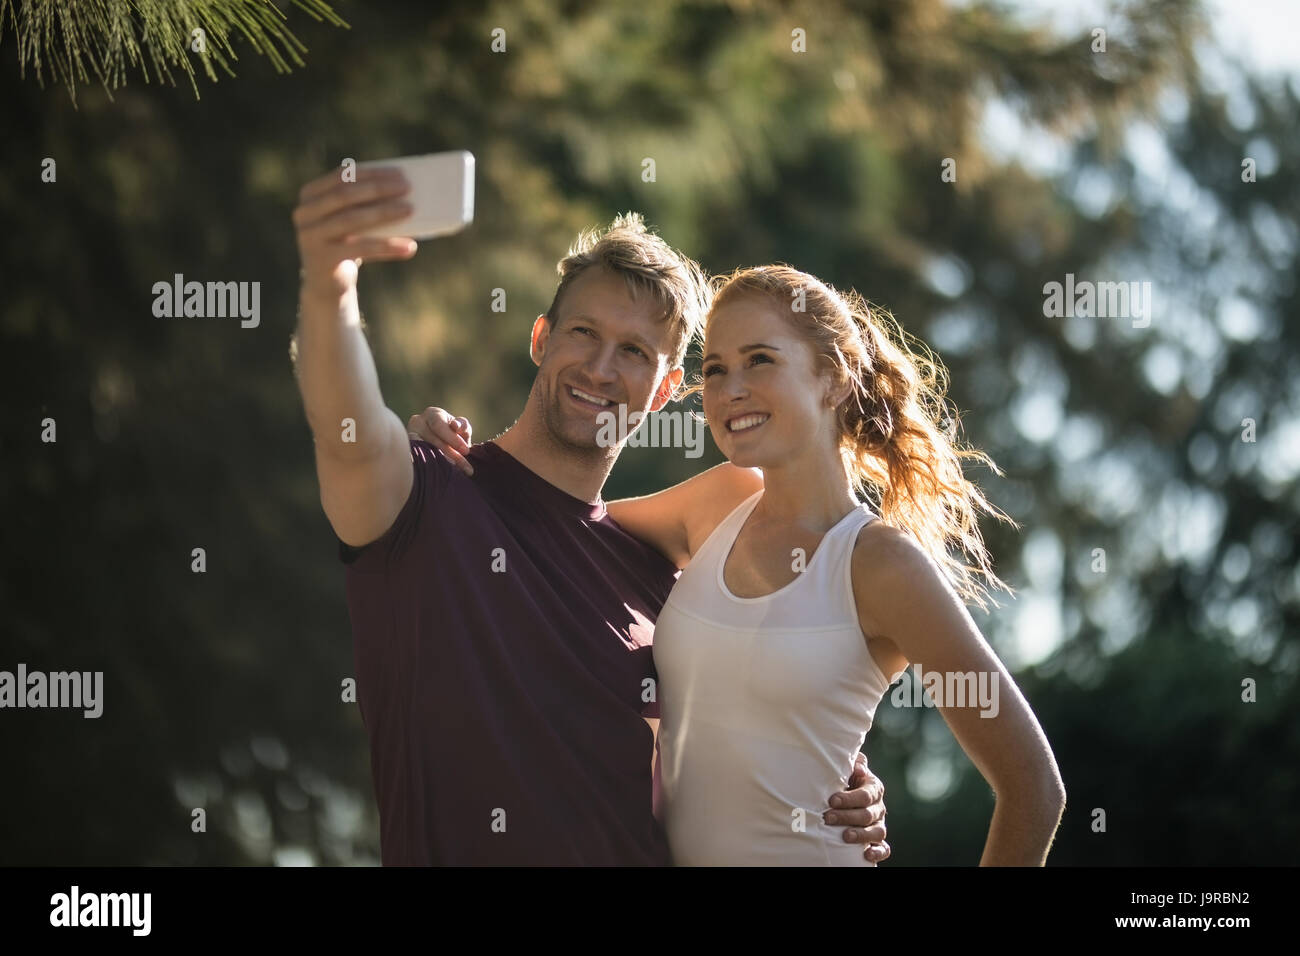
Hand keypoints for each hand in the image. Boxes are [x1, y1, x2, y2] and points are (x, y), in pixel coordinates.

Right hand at [293, 166, 417, 300]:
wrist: (328, 285)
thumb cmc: (347, 244)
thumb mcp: (352, 221)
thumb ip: (365, 204)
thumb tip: (404, 191)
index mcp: (309, 195)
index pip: (342, 177)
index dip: (371, 173)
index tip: (399, 173)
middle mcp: (304, 213)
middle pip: (345, 195)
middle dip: (378, 189)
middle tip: (407, 187)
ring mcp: (310, 237)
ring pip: (351, 220)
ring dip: (384, 212)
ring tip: (410, 210)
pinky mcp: (321, 259)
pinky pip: (360, 248)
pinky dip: (388, 246)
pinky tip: (410, 247)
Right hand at [408, 406, 474, 474]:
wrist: (442, 443)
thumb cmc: (454, 433)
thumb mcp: (461, 427)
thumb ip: (462, 425)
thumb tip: (455, 426)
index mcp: (432, 414)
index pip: (439, 426)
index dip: (453, 439)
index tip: (466, 451)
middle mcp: (417, 422)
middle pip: (432, 440)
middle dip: (450, 454)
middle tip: (466, 467)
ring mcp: (409, 437)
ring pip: (425, 451)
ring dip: (441, 463)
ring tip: (457, 472)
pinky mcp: (408, 451)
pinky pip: (419, 459)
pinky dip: (431, 466)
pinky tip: (442, 474)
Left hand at [824, 751, 889, 862]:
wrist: (844, 797)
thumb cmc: (843, 781)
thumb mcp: (848, 769)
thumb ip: (854, 763)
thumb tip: (859, 768)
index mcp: (873, 788)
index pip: (865, 795)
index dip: (849, 799)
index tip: (832, 801)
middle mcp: (878, 807)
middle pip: (868, 814)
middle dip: (847, 817)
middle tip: (828, 818)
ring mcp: (879, 824)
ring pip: (877, 832)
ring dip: (861, 835)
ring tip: (845, 836)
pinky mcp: (878, 841)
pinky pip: (884, 849)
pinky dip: (877, 852)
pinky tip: (866, 854)